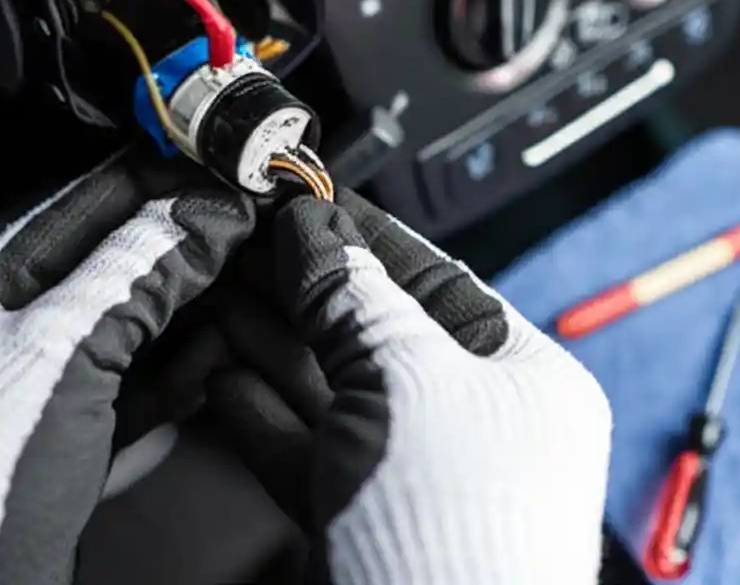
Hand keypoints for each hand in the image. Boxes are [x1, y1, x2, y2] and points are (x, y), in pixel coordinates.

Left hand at [0, 147, 255, 584]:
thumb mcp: (58, 356)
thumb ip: (133, 278)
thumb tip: (196, 214)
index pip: (78, 210)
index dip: (154, 187)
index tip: (214, 174)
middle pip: (107, 275)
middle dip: (180, 254)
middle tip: (245, 232)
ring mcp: (23, 400)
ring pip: (122, 340)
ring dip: (186, 322)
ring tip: (246, 296)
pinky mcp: (51, 456)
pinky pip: (122, 403)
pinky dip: (171, 388)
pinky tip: (213, 374)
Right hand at [217, 191, 612, 584]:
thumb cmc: (457, 537)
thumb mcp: (407, 384)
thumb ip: (355, 300)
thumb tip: (313, 230)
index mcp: (523, 377)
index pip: (434, 279)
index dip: (362, 235)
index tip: (303, 201)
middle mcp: (475, 423)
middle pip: (377, 329)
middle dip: (305, 284)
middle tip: (243, 238)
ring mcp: (417, 473)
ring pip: (335, 388)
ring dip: (273, 341)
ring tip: (216, 292)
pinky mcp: (363, 518)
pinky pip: (307, 449)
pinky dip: (261, 415)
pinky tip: (221, 378)